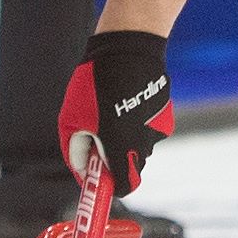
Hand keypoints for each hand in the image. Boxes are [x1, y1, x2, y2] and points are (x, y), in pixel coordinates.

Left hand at [58, 31, 171, 191]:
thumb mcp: (71, 119)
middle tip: (98, 139)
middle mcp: (144, 145)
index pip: (123, 188)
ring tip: (112, 111)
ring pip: (140, 148)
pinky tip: (126, 102)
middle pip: (130, 169)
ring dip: (126, 139)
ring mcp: (157, 131)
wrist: (127, 49)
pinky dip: (137, 123)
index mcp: (120, 150)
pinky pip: (148, 130)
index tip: (98, 178)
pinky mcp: (166, 116)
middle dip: (115, 161)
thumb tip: (84, 170)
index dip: (109, 186)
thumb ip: (76, 152)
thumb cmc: (95, 85)